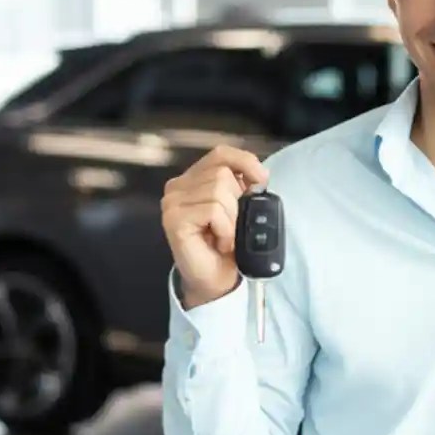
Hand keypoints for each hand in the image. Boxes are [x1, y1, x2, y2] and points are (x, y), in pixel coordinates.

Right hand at [161, 145, 268, 308]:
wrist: (216, 281)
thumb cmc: (228, 246)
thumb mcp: (240, 208)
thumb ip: (243, 186)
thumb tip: (258, 177)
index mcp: (193, 178)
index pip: (221, 153)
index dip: (245, 162)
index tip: (262, 181)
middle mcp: (177, 186)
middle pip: (222, 173)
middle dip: (238, 201)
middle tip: (233, 226)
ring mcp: (172, 202)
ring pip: (218, 191)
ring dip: (232, 219)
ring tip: (226, 236)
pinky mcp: (173, 219)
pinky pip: (212, 210)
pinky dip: (225, 229)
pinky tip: (221, 242)